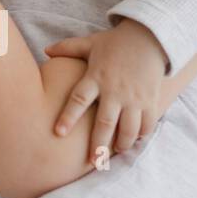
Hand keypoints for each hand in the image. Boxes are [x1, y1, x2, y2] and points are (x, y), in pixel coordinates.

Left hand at [43, 20, 167, 162]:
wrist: (151, 36)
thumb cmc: (116, 42)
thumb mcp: (91, 42)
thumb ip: (68, 48)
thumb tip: (45, 50)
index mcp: (96, 77)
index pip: (78, 99)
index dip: (68, 116)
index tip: (58, 133)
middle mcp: (115, 90)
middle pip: (105, 122)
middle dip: (98, 144)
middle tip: (92, 161)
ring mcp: (134, 97)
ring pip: (128, 128)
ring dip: (122, 144)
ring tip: (115, 153)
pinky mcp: (150, 99)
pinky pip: (147, 123)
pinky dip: (141, 134)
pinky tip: (135, 140)